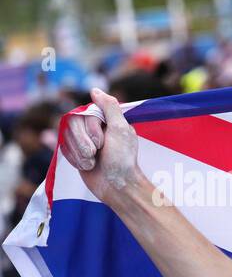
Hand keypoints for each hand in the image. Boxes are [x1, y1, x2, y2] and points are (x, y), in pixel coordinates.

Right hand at [59, 88, 142, 202]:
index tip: (102, 142)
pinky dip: (74, 159)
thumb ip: (109, 107)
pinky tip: (86, 166)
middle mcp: (93, 128)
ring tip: (93, 162)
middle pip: (71, 124)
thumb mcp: (121, 129)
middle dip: (83, 142)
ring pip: (66, 136)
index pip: (83, 113)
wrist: (116, 186)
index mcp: (105, 120)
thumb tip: (94, 90)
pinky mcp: (76, 153)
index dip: (90, 128)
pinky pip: (63, 149)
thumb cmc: (122, 159)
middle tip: (97, 153)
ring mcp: (83, 140)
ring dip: (79, 153)